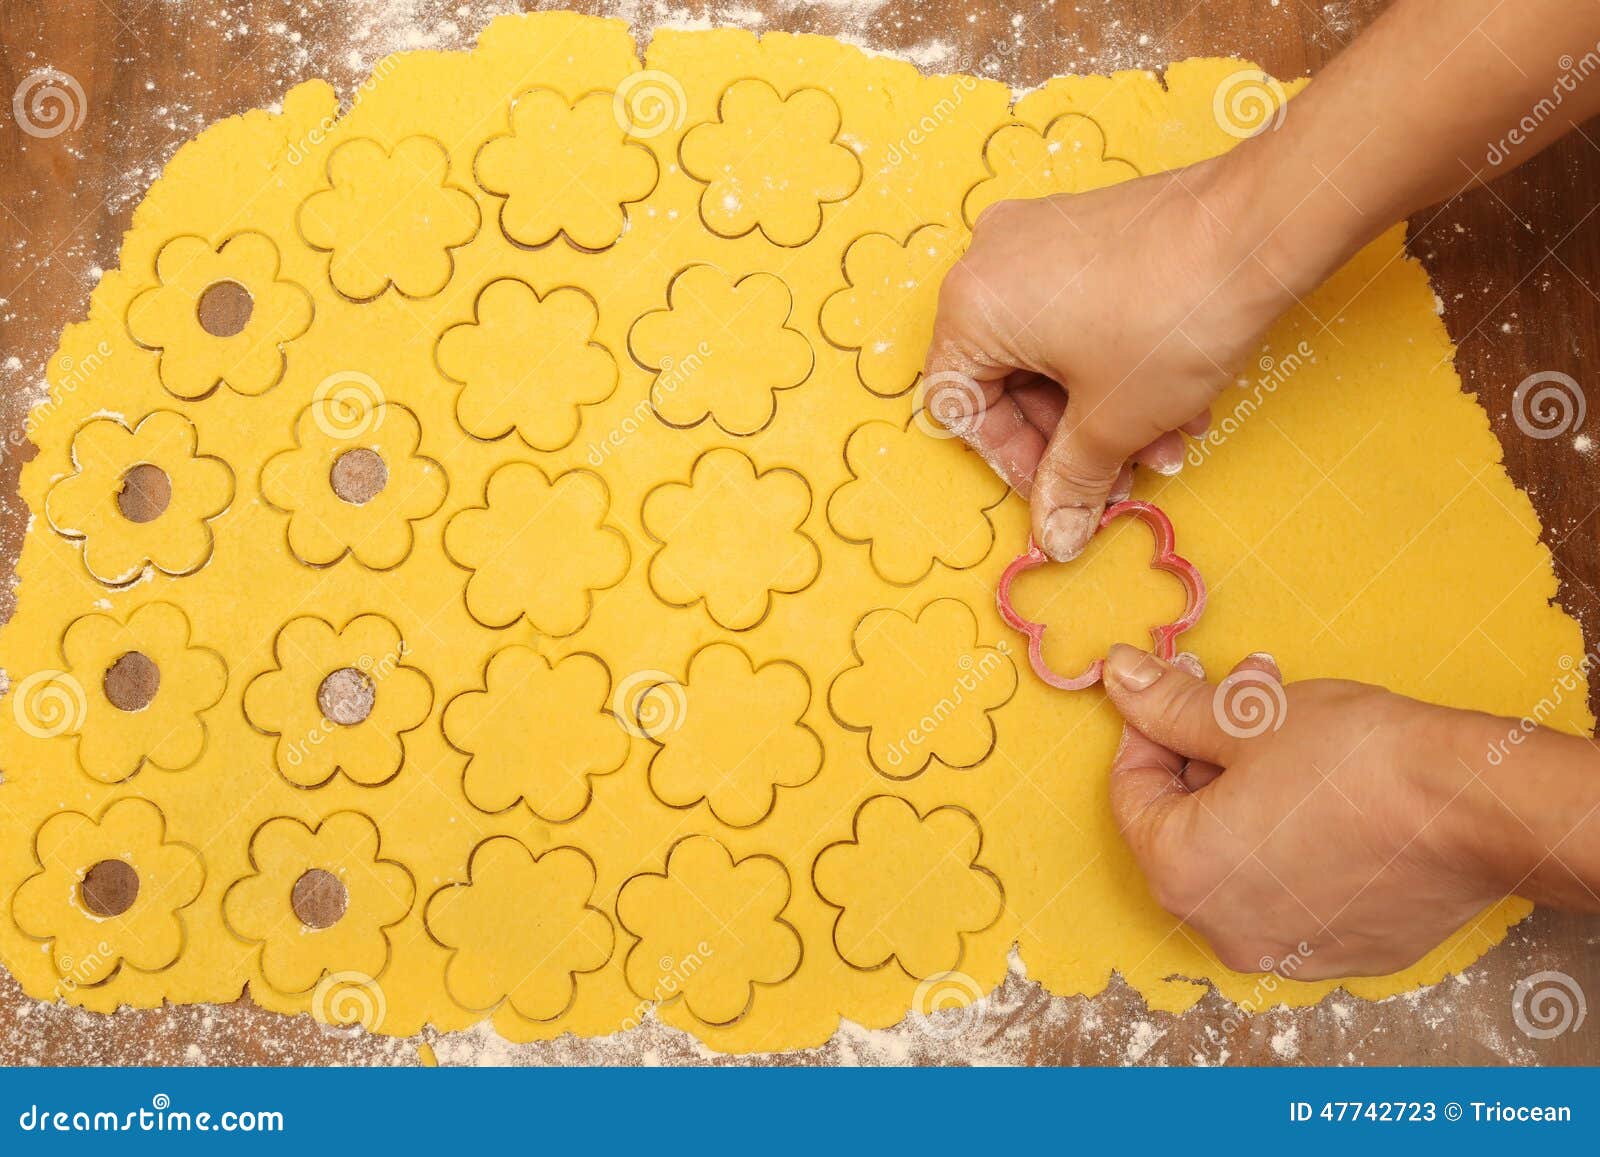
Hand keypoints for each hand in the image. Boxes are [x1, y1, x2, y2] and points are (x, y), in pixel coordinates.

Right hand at [922, 157, 1294, 561]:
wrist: (1262, 226)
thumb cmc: (1173, 313)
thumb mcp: (1113, 419)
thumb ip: (1071, 481)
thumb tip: (1055, 534)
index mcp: (972, 306)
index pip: (962, 407)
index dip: (1014, 461)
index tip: (1062, 489)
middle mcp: (991, 261)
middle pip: (1009, 379)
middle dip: (1072, 437)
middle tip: (1121, 474)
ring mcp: (1039, 236)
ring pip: (1051, 350)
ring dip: (1105, 407)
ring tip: (1166, 439)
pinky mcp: (1085, 228)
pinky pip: (1078, 310)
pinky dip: (1114, 361)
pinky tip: (1175, 396)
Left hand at [1101, 645, 1507, 978]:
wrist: (1477, 809)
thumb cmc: (1355, 761)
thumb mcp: (1245, 716)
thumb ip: (1168, 704)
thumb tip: (1118, 676)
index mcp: (1181, 874)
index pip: (1132, 795)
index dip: (1149, 730)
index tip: (1176, 688)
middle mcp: (1223, 928)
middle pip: (1184, 827)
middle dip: (1204, 752)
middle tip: (1239, 696)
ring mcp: (1287, 949)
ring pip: (1238, 856)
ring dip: (1248, 787)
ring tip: (1288, 728)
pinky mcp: (1345, 951)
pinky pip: (1291, 887)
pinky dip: (1292, 836)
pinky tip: (1326, 788)